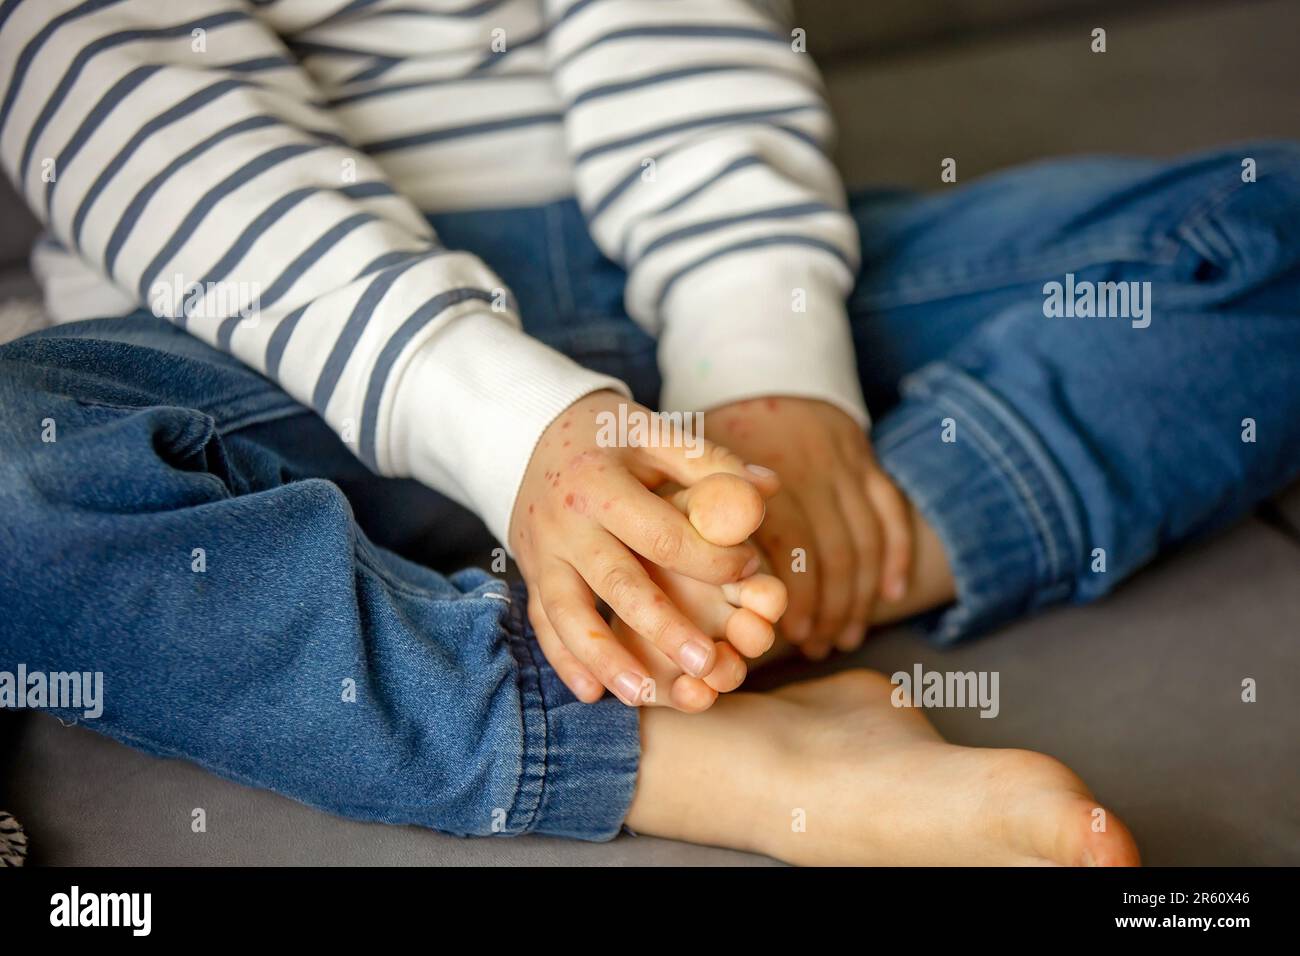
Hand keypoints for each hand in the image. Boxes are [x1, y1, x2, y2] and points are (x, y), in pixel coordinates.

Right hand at [510, 391, 779, 703]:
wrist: (532, 433)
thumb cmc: (611, 437)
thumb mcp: (656, 434)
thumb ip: (710, 464)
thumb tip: (766, 490)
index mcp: (601, 483)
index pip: (661, 533)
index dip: (709, 558)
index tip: (747, 569)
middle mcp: (566, 522)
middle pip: (616, 582)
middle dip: (662, 627)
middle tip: (705, 662)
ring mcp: (541, 552)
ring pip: (569, 614)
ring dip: (605, 658)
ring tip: (644, 693)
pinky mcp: (529, 572)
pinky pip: (543, 623)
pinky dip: (565, 659)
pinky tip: (593, 692)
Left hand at [704, 397, 911, 657]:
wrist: (762, 366)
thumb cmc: (715, 430)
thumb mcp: (693, 461)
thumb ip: (697, 509)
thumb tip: (691, 578)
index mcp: (763, 473)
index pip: (790, 548)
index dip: (794, 596)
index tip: (787, 635)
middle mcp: (808, 470)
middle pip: (832, 553)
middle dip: (828, 609)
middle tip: (817, 648)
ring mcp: (843, 463)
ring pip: (863, 540)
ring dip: (859, 595)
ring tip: (846, 636)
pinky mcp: (866, 458)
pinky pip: (890, 512)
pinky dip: (897, 554)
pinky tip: (892, 594)